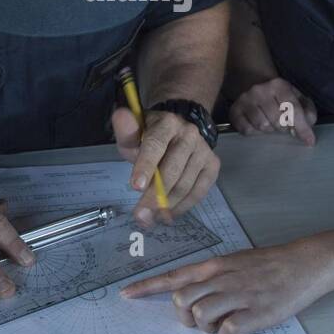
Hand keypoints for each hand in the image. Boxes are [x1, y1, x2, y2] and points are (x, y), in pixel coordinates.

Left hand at [112, 107, 219, 226]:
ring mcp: (204, 150)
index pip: (155, 145)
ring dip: (167, 206)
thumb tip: (120, 116)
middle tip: (140, 216)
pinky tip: (168, 215)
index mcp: (167, 123)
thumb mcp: (135, 132)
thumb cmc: (151, 136)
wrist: (179, 130)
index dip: (146, 166)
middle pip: (172, 170)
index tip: (136, 187)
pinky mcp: (213, 165)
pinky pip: (199, 192)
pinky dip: (183, 207)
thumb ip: (126, 131)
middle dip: (154, 196)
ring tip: (151, 218)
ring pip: (185, 185)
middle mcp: (189, 134)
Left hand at [120, 239, 333, 333]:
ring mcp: (239, 295)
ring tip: (224, 323)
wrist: (304, 263)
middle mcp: (222, 278)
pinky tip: (238, 331)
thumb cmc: (269, 264)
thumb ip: (211, 275)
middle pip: (181, 300)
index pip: (173, 276)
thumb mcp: (234, 261)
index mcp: (214, 266)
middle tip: (203, 319)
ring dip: (206, 327)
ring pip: (200, 315)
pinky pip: (227, 332)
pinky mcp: (256, 313)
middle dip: (185, 316)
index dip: (146, 288)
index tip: (125, 295)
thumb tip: (189, 293)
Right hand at [229, 77, 317, 144]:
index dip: (303, 128)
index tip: (309, 141)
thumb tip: (309, 124)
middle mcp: (260, 90)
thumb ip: (307, 110)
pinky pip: (247, 131)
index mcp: (279, 85)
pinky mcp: (234, 111)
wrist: (253, 83)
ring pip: (262, 126)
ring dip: (270, 129)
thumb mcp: (297, 97)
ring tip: (270, 122)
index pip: (293, 110)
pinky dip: (255, 132)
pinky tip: (257, 124)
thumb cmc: (279, 96)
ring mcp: (245, 100)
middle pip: (278, 121)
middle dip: (284, 128)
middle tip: (284, 125)